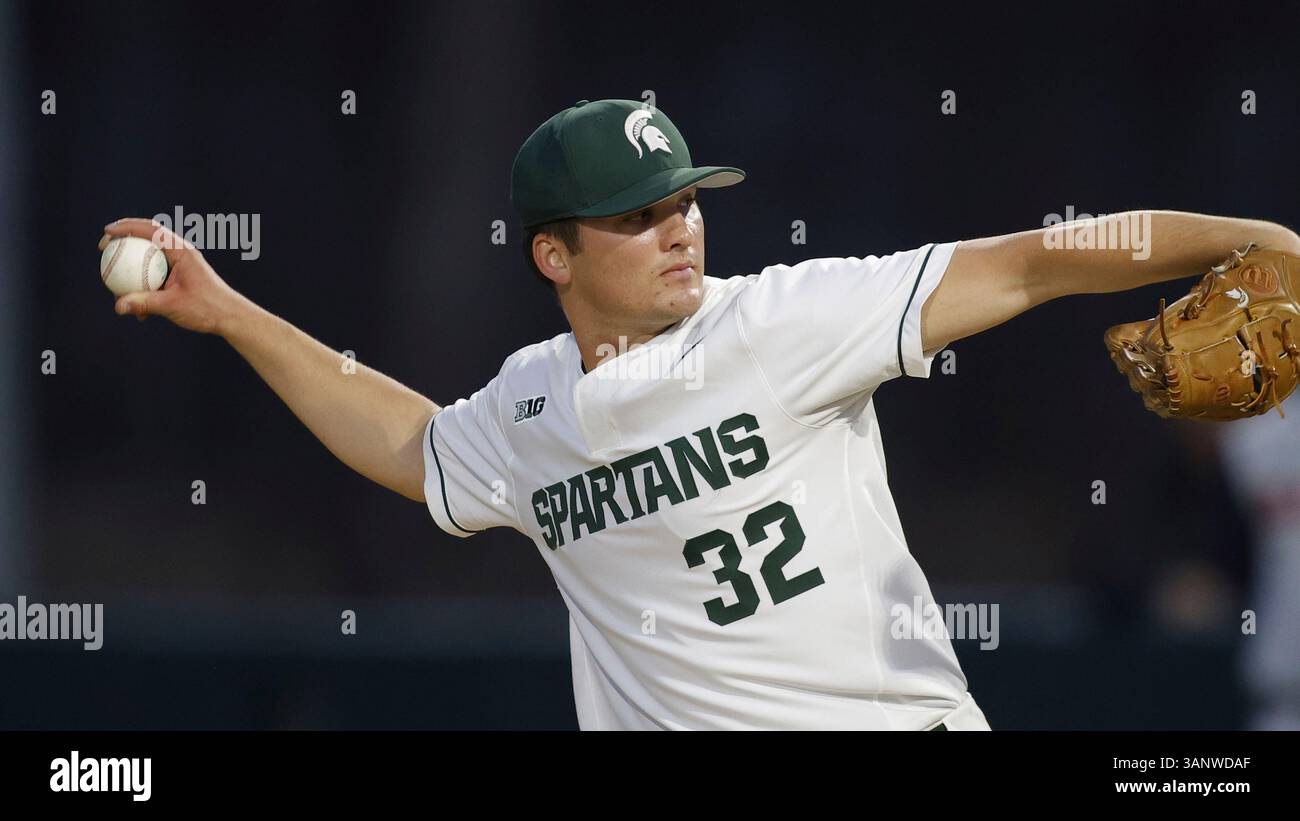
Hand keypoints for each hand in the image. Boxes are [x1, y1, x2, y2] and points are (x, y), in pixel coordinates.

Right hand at [100, 218, 250, 335]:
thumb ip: (145, 303)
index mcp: (182, 251)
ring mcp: (179, 266)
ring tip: (111, 276)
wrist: (231, 318)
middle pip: (147, 238)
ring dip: (131, 266)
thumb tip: (118, 306)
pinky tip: (134, 307)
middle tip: (104, 247)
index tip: (107, 232)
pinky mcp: (178, 278)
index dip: (127, 227)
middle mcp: (180, 254)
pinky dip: (142, 286)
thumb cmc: (208, 308)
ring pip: (149, 258)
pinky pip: (154, 276)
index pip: (151, 230)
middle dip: (124, 239)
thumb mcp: (173, 305)